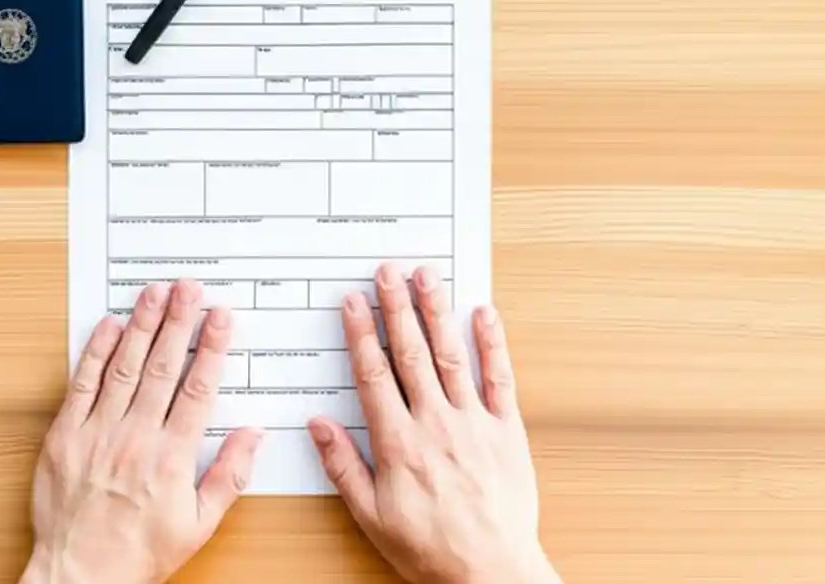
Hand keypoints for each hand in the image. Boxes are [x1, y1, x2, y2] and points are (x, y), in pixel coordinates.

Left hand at [20, 280, 263, 583]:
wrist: (81, 574)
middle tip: (189, 289)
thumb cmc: (140, 553)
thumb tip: (253, 436)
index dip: (212, 347)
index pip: (198, 388)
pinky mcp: (64, 436)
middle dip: (179, 321)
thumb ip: (230, 475)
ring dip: (141, 325)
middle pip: (162, 366)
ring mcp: (97, 433)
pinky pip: (82, 384)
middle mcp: (135, 437)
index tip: (220, 318)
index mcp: (172, 457)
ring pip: (123, 366)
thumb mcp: (200, 524)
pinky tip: (109, 325)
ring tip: (154, 293)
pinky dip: (95, 352)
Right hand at [307, 264, 560, 583]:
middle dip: (396, 307)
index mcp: (398, 443)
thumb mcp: (372, 517)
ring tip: (427, 276)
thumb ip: (344, 466)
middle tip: (387, 271)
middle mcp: (435, 424)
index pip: (373, 375)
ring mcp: (474, 423)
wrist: (491, 572)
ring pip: (451, 355)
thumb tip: (318, 426)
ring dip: (436, 312)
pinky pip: (499, 378)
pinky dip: (492, 343)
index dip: (360, 334)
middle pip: (411, 353)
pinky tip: (483, 313)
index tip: (352, 303)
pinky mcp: (506, 430)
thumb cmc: (430, 550)